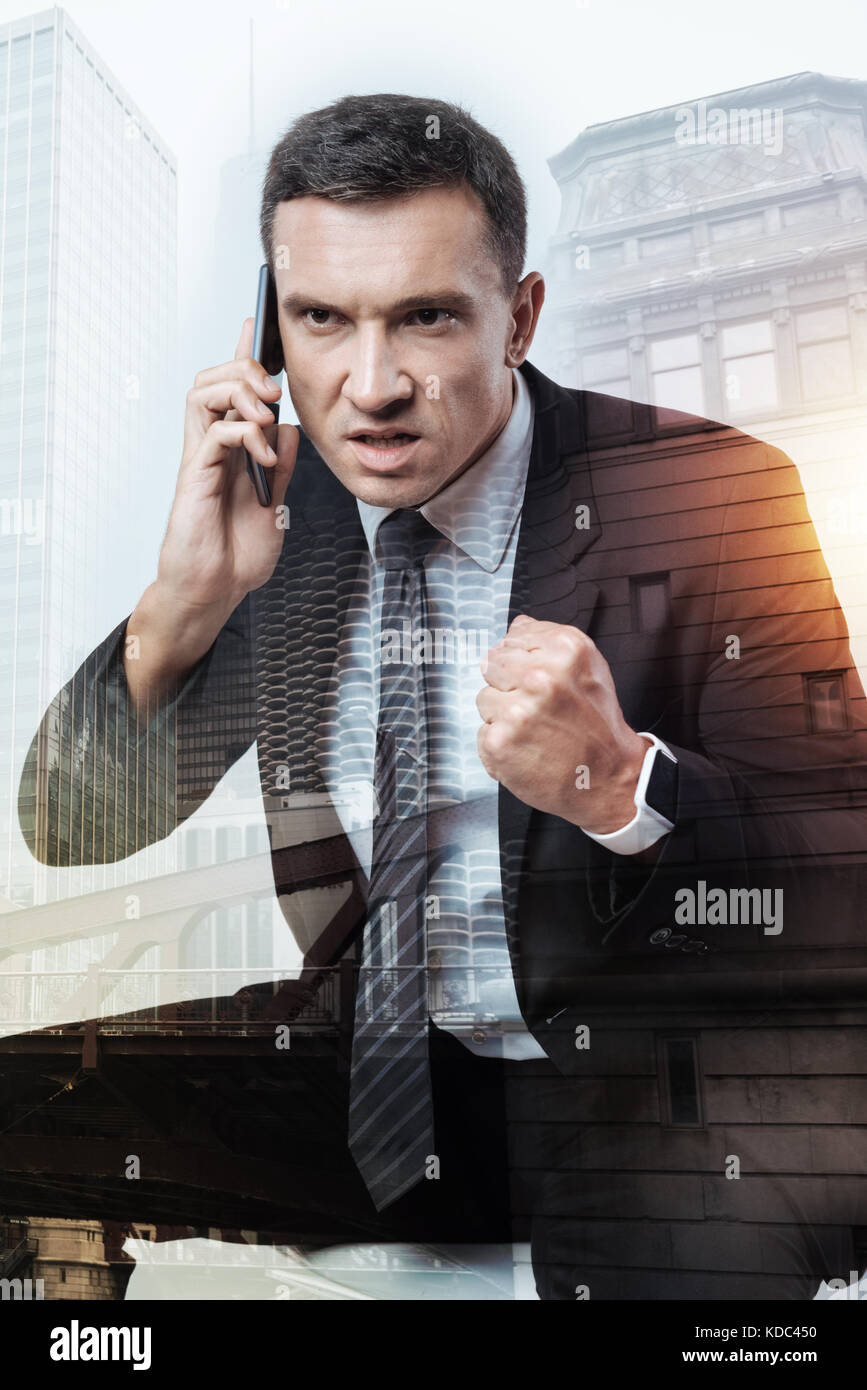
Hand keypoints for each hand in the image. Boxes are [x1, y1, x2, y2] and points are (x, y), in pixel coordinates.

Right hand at [124, 320, 297, 710]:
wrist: (216, 591)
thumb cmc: (238, 555)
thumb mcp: (275, 506)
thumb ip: (280, 466)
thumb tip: (289, 428)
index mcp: (232, 448)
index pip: (234, 390)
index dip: (244, 354)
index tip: (258, 325)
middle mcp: (212, 446)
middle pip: (214, 376)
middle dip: (246, 366)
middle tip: (275, 387)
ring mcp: (201, 459)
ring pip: (204, 392)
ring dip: (240, 390)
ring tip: (266, 412)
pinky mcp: (195, 476)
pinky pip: (214, 432)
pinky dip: (244, 433)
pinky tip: (263, 455)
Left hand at [476, 614, 648, 833]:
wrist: (609, 777)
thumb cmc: (598, 726)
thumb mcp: (589, 667)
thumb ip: (549, 640)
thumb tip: (518, 626)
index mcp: (564, 651)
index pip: (509, 640)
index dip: (522, 663)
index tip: (540, 681)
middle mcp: (540, 677)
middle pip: (491, 665)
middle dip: (509, 685)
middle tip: (538, 707)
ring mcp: (517, 711)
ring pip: (484, 699)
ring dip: (503, 715)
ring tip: (535, 729)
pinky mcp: (498, 742)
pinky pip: (482, 731)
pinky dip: (500, 743)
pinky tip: (526, 748)